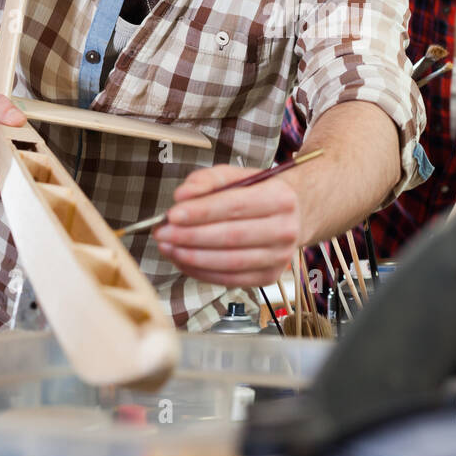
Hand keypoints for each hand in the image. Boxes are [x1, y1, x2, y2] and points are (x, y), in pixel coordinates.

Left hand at [154, 165, 301, 287]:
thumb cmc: (258, 194)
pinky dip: (201, 272)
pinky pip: (230, 279)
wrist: (293, 215)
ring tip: (167, 247)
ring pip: (229, 261)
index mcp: (280, 197)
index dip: (201, 212)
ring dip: (192, 257)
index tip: (172, 214)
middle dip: (190, 236)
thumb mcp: (236, 176)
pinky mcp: (269, 277)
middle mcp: (285, 229)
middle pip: (231, 236)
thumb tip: (182, 196)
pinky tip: (183, 260)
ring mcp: (279, 257)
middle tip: (162, 233)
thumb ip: (207, 180)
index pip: (235, 205)